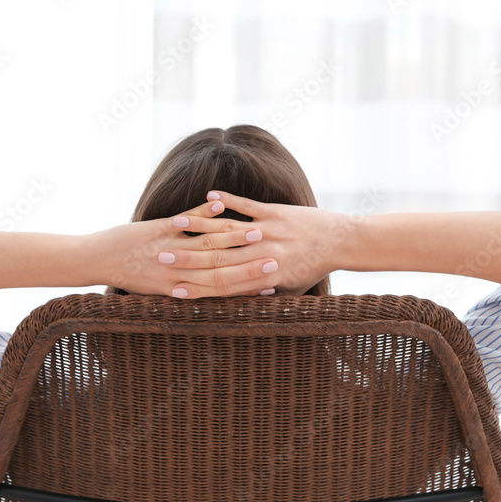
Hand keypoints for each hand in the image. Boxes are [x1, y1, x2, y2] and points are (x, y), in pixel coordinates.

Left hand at [88, 198, 279, 297]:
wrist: (98, 261)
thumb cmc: (129, 276)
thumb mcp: (159, 289)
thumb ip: (184, 291)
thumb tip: (209, 295)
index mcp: (180, 288)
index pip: (222, 289)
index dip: (249, 285)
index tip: (272, 281)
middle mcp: (177, 273)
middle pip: (222, 269)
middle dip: (251, 264)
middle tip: (277, 259)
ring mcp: (169, 250)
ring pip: (208, 245)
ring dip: (235, 236)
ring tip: (259, 231)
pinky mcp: (159, 230)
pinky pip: (186, 221)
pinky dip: (203, 212)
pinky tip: (219, 202)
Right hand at [162, 191, 354, 295]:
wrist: (340, 242)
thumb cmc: (313, 268)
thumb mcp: (290, 289)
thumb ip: (265, 296)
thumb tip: (243, 305)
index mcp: (264, 278)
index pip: (223, 285)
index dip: (197, 287)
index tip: (173, 287)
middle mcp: (263, 255)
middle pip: (218, 258)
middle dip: (187, 257)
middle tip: (160, 256)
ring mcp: (268, 232)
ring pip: (227, 230)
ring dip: (199, 226)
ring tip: (175, 224)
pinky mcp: (275, 212)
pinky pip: (246, 205)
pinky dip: (227, 201)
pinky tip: (209, 196)